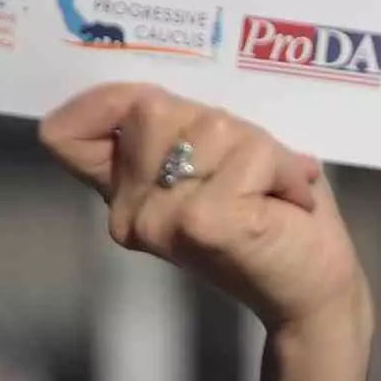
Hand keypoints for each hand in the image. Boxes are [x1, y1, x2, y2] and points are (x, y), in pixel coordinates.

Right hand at [40, 85, 368, 340]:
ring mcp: (160, 219)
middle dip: (217, 123)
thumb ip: (176, 132)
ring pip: (209, 125)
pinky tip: (287, 202)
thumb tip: (156, 91)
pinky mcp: (202, 222)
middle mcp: (130, 210)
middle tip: (248, 172)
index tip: (153, 110)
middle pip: (152, 106)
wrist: (314, 289)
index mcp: (125, 192)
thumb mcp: (215, 161)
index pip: (66, 133)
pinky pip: (250, 153)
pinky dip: (283, 168)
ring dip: (260, 149)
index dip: (97, 104)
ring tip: (271, 189)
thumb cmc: (274, 217)